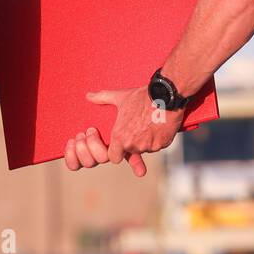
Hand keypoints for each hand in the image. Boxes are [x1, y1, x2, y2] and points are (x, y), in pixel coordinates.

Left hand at [62, 86, 184, 176]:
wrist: (165, 96)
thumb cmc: (142, 97)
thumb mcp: (121, 97)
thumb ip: (103, 98)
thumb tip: (88, 96)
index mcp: (120, 137)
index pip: (114, 157)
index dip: (117, 152)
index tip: (120, 145)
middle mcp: (133, 144)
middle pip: (131, 152)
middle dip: (134, 144)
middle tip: (139, 128)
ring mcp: (148, 146)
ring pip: (146, 148)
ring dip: (147, 141)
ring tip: (150, 124)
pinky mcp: (161, 144)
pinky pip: (158, 145)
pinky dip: (159, 139)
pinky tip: (159, 126)